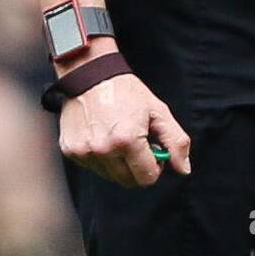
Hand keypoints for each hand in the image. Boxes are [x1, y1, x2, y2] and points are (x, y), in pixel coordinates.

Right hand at [59, 71, 190, 187]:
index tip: (153, 152)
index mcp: (128, 140)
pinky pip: (91, 167)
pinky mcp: (70, 150)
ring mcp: (84, 152)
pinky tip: (101, 135)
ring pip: (109, 176)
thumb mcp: (158, 111)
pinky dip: (100, 157)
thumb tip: (184, 169)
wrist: (91, 74)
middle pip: (128, 181)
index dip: (154, 167)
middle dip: (137, 167)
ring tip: (118, 136)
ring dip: (118, 163)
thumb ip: (175, 141)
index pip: (146, 178)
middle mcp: (103, 149)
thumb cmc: (126, 91)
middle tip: (137, 144)